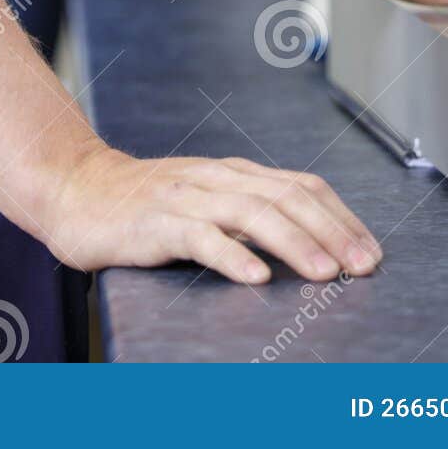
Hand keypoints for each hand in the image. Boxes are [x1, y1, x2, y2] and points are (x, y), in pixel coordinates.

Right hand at [43, 145, 382, 285]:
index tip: (371, 250)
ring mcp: (186, 196)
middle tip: (363, 266)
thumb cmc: (143, 204)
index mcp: (233, 173)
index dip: (340, 216)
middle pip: (286, 197)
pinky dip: (232, 255)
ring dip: (295, 243)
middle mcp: (216, 178)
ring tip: (324, 273)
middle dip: (331, 231)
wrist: (76, 189)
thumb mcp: (203, 200)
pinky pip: (200, 236)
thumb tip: (306, 243)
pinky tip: (256, 276)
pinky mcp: (156, 220)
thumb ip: (245, 214)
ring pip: (252, 212)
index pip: (301, 186)